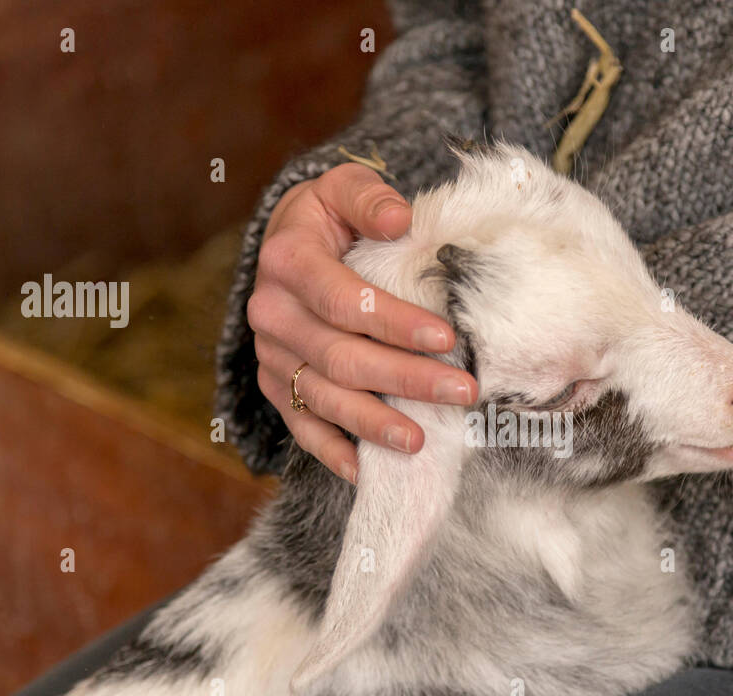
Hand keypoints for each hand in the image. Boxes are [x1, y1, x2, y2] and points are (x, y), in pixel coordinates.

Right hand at [247, 164, 477, 481]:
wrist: (286, 242)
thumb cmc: (329, 216)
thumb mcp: (344, 187)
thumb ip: (369, 197)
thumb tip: (400, 219)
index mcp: (287, 260)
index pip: (343, 299)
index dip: (395, 323)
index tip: (447, 339)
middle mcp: (271, 312)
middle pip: (341, 356)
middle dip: (404, 379)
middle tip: (461, 392)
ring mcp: (272, 355)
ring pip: (323, 397)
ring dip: (373, 424)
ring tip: (420, 441)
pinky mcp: (277, 385)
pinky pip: (301, 426)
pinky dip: (332, 452)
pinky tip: (367, 471)